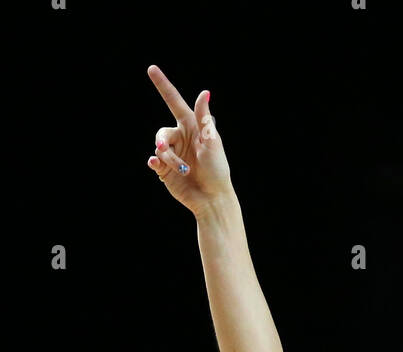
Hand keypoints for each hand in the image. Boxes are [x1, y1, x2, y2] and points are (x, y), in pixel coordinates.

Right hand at [146, 66, 231, 214]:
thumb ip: (204, 119)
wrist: (213, 199)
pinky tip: (157, 166)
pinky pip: (154, 161)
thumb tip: (204, 92)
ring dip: (168, 159)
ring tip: (183, 170)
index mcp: (192, 127)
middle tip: (162, 146)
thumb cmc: (217, 170)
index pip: (174, 102)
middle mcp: (180, 138)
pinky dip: (154, 162)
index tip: (152, 68)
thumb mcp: (212, 143)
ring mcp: (172, 154)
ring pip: (159, 148)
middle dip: (162, 139)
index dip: (163, 85)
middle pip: (162, 131)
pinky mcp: (165, 170)